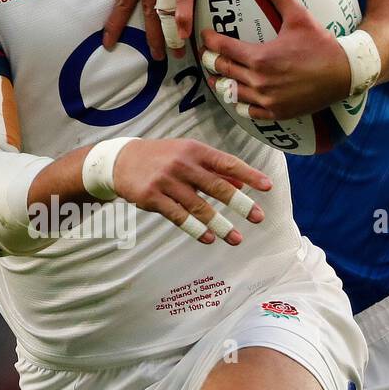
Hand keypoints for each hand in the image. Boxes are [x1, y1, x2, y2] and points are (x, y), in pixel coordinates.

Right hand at [111, 138, 271, 245]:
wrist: (120, 160)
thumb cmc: (161, 157)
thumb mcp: (188, 154)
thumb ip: (215, 168)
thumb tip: (244, 183)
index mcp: (195, 150)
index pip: (227, 163)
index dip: (249, 175)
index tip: (267, 187)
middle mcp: (182, 164)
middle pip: (217, 186)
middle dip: (240, 204)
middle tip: (258, 217)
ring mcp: (166, 181)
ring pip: (199, 207)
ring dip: (220, 225)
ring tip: (236, 239)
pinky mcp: (152, 198)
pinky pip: (178, 217)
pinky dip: (195, 229)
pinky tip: (208, 239)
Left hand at [201, 0, 352, 119]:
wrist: (344, 74)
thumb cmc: (321, 44)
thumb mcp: (299, 17)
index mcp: (260, 57)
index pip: (224, 49)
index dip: (211, 40)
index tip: (206, 35)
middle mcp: (258, 81)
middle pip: (223, 70)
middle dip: (211, 61)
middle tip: (206, 55)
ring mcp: (266, 100)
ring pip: (231, 93)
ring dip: (221, 83)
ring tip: (216, 77)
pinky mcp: (275, 113)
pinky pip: (248, 111)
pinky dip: (239, 104)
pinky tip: (237, 97)